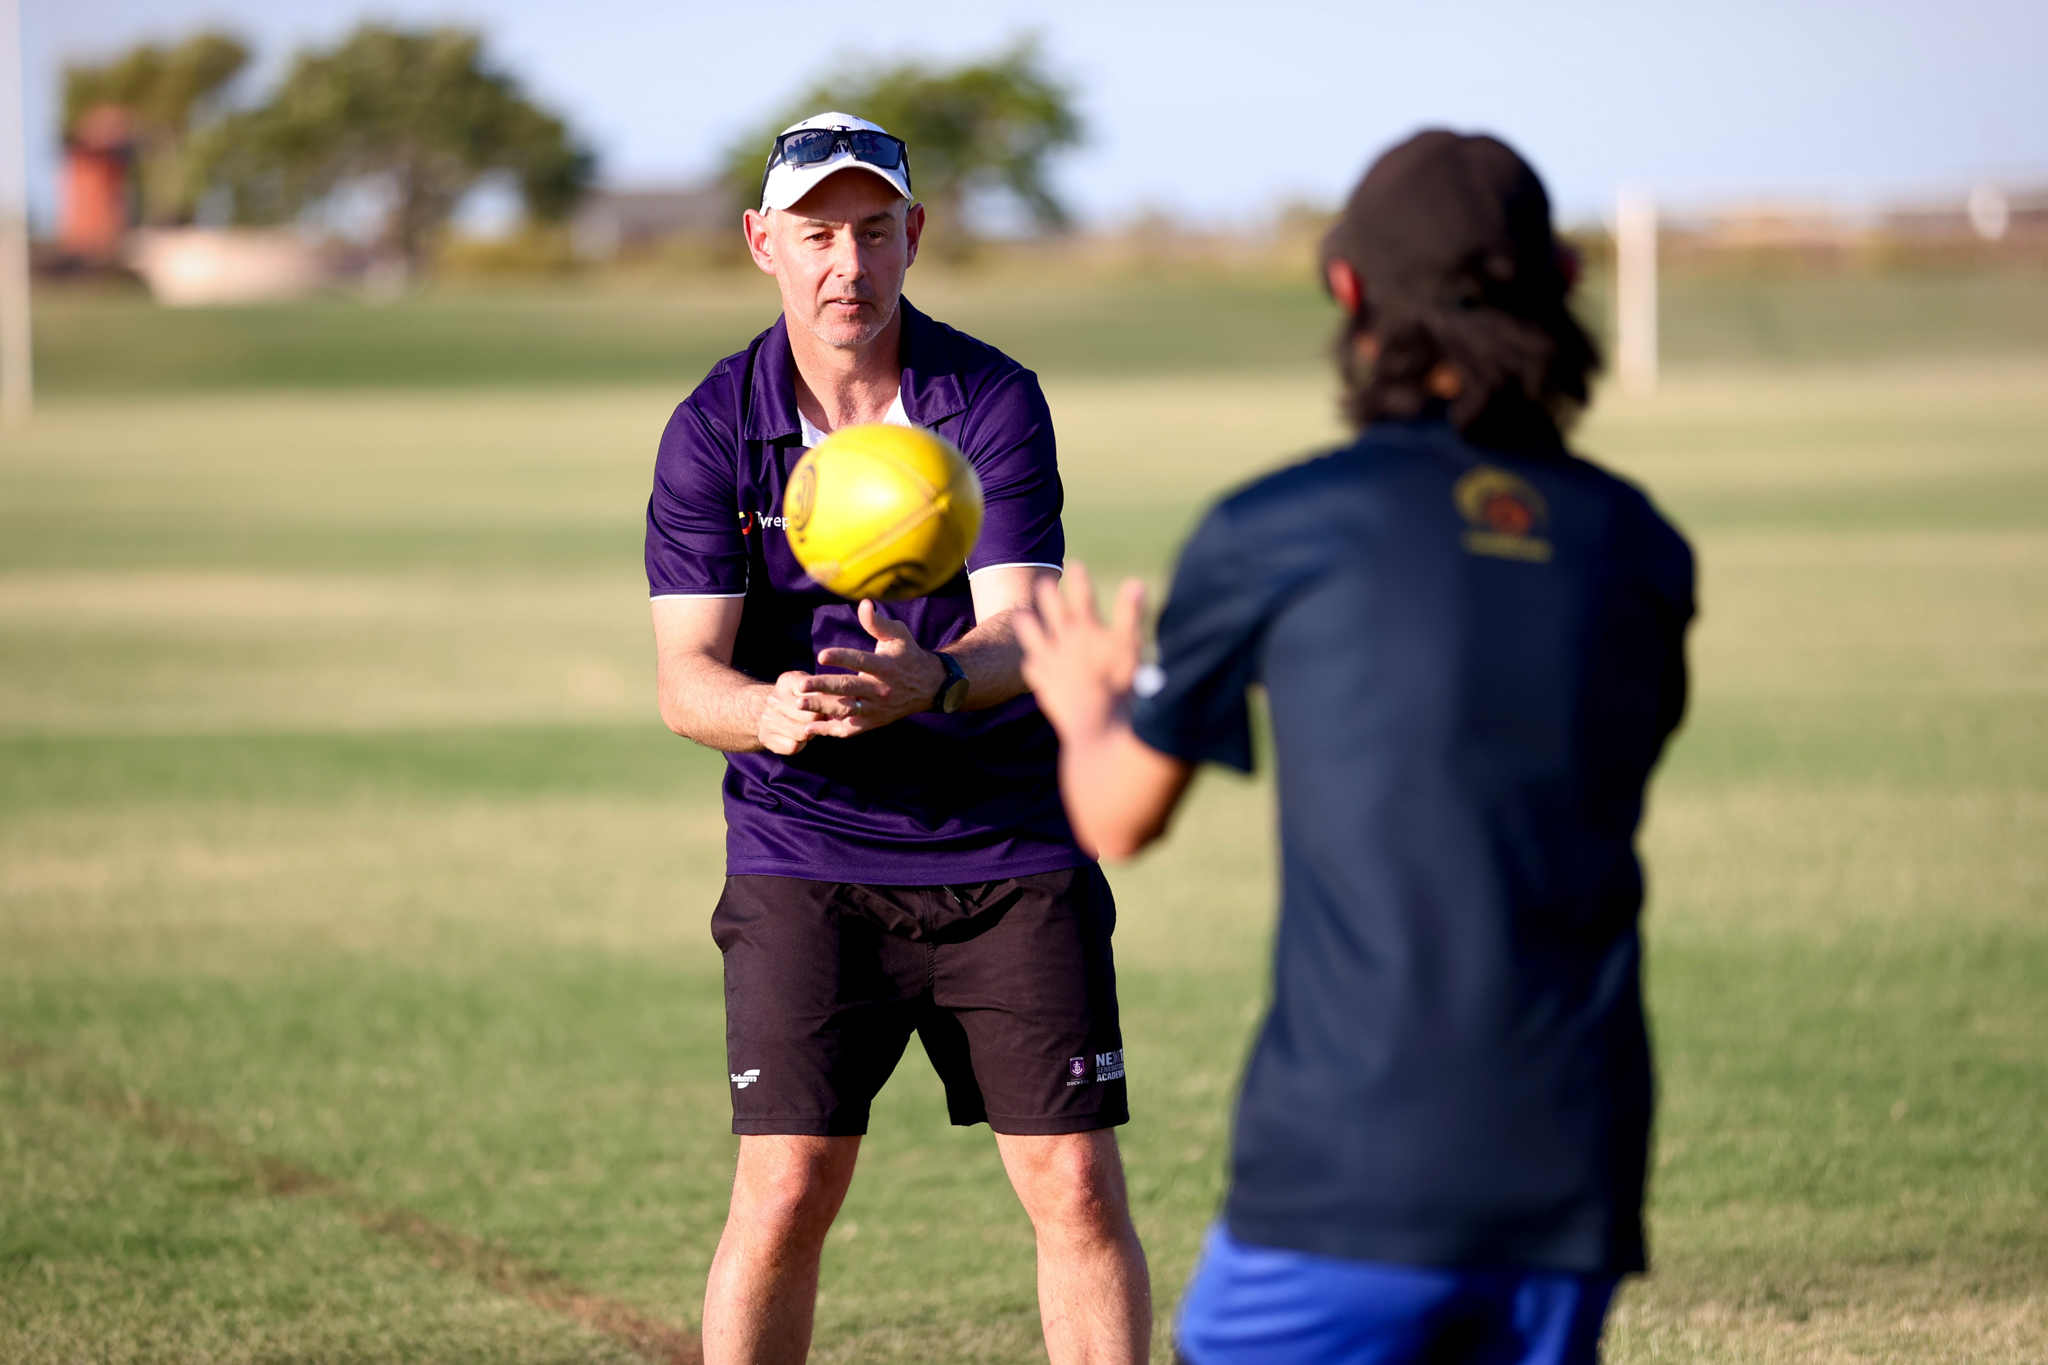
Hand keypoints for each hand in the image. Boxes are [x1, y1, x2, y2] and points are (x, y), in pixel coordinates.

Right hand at [757, 671, 823, 754]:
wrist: (770, 710)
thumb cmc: (801, 698)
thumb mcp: (813, 689)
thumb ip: (828, 695)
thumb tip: (846, 707)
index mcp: (788, 681)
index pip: (815, 700)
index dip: (826, 707)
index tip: (827, 708)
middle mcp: (774, 698)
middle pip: (810, 719)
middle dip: (818, 722)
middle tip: (816, 720)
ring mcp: (766, 718)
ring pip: (802, 734)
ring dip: (809, 734)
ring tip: (806, 727)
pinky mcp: (764, 736)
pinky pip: (792, 747)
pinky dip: (799, 745)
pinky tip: (796, 737)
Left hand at [795, 599, 947, 738]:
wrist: (928, 686)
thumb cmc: (907, 655)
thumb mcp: (898, 635)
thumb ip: (878, 622)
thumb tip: (864, 604)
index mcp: (886, 666)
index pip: (861, 661)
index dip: (842, 658)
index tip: (821, 655)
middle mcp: (881, 689)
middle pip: (849, 688)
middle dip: (823, 687)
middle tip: (801, 685)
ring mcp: (876, 708)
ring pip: (846, 710)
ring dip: (822, 708)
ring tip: (799, 704)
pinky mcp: (873, 722)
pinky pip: (850, 729)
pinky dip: (830, 730)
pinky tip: (810, 727)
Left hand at [1015, 563, 1145, 740]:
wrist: (1096, 722)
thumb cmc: (1118, 684)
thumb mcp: (1130, 646)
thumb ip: (1130, 614)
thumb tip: (1135, 583)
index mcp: (1086, 629)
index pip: (1082, 598)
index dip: (1079, 581)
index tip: (1074, 565)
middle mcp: (1063, 642)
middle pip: (1053, 613)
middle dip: (1049, 596)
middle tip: (1042, 583)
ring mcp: (1049, 664)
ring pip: (1033, 638)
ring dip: (1028, 626)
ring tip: (1021, 616)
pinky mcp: (1043, 685)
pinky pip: (1032, 670)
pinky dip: (1031, 663)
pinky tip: (1029, 663)